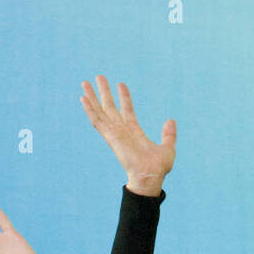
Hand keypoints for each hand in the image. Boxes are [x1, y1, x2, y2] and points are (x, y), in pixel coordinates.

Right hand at [81, 76, 175, 196]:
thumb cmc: (158, 167)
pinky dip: (89, 109)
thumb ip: (168, 134)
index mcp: (134, 132)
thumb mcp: (168, 147)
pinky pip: (97, 120)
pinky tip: (83, 98)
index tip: (121, 83)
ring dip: (92, 97)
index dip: (125, 97)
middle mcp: (121, 131)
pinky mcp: (110, 136)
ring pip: (100, 111)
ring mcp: (114, 133)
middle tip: (98, 77)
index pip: (127, 110)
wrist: (150, 176)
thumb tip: (171, 120)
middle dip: (103, 92)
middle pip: (109, 107)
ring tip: (85, 82)